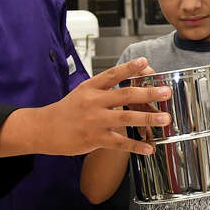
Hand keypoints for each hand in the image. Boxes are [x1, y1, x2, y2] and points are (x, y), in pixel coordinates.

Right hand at [31, 58, 171, 156]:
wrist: (42, 129)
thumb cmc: (67, 110)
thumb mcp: (83, 92)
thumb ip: (104, 88)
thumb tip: (130, 82)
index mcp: (91, 88)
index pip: (113, 74)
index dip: (130, 68)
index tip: (145, 62)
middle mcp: (93, 102)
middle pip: (124, 95)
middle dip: (148, 93)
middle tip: (166, 92)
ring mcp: (94, 121)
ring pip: (125, 118)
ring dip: (148, 118)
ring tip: (165, 118)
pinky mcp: (94, 138)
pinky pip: (119, 142)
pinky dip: (136, 146)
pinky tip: (149, 147)